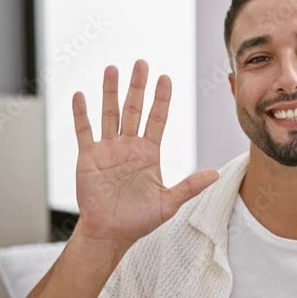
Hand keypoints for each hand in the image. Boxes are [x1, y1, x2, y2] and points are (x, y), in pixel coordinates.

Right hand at [71, 59, 218, 246]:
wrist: (110, 233)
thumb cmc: (139, 221)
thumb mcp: (169, 203)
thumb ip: (190, 186)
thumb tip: (215, 175)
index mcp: (149, 154)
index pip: (157, 119)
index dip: (161, 98)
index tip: (165, 78)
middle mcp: (129, 147)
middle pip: (134, 109)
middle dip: (138, 86)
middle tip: (141, 63)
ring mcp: (108, 150)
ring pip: (109, 114)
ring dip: (110, 92)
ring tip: (112, 69)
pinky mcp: (88, 158)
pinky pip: (85, 131)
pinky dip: (81, 114)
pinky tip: (80, 96)